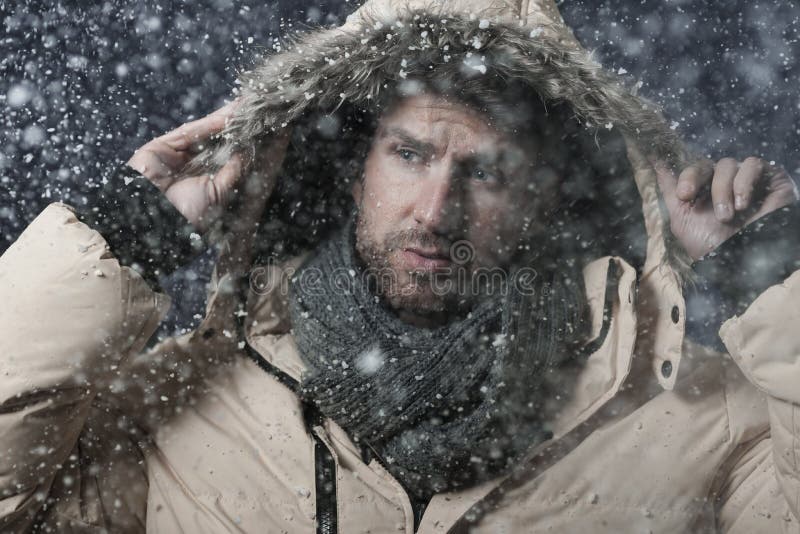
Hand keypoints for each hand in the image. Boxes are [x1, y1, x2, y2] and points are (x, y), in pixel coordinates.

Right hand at [127, 101, 249, 231]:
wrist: (158, 220)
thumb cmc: (188, 214)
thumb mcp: (218, 193)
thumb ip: (231, 172)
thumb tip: (246, 152)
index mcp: (201, 180)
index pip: (224, 156)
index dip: (239, 142)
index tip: (257, 130)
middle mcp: (188, 166)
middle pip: (213, 141)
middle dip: (232, 127)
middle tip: (252, 113)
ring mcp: (174, 156)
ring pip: (202, 133)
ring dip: (223, 120)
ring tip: (243, 109)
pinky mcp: (160, 147)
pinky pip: (187, 133)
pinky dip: (207, 124)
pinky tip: (226, 116)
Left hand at [655, 157, 797, 260]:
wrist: (744, 262)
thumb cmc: (714, 246)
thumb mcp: (683, 220)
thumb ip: (670, 191)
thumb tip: (655, 162)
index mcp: (704, 191)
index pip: (692, 171)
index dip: (685, 177)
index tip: (682, 195)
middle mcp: (724, 182)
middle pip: (705, 164)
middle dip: (693, 178)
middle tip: (688, 196)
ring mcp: (746, 179)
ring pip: (727, 164)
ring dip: (721, 190)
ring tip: (725, 216)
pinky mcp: (770, 178)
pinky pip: (753, 164)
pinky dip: (744, 182)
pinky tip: (743, 204)